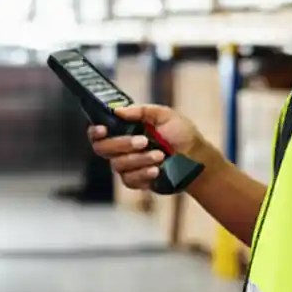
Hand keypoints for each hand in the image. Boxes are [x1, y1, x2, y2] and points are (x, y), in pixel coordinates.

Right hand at [88, 104, 213, 189]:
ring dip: (139, 159)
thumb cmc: (181, 134)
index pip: (98, 131)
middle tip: (144, 141)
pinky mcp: (136, 181)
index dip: (95, 131)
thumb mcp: (165, 115)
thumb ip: (141, 111)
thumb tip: (118, 110)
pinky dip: (142, 174)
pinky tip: (156, 170)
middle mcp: (122, 147)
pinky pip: (129, 179)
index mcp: (125, 129)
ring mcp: (127, 165)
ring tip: (160, 156)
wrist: (196, 159)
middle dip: (123, 144)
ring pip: (118, 165)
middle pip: (103, 148)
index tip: (103, 129)